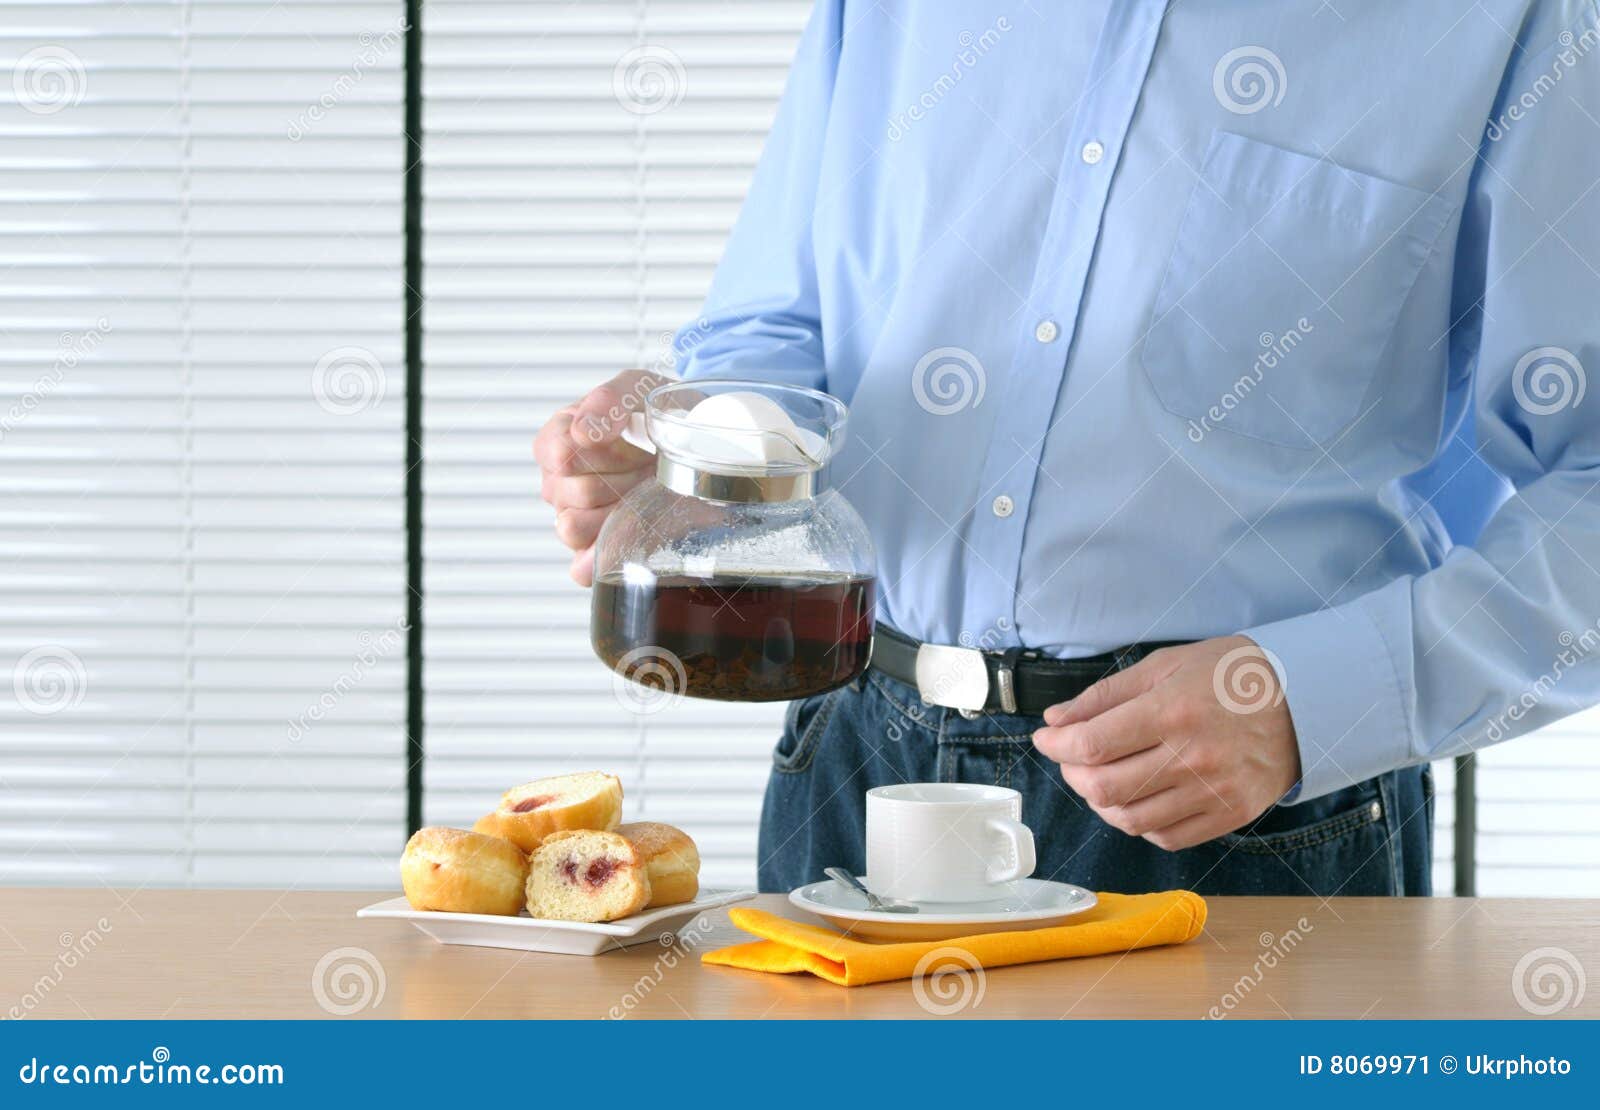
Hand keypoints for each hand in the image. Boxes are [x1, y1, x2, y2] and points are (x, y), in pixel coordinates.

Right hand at [534, 370, 665, 584]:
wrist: (695, 447)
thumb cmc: (659, 415)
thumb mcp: (638, 388)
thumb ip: (610, 398)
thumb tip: (582, 431)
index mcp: (559, 439)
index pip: (556, 453)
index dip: (597, 450)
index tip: (627, 437)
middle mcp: (559, 482)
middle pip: (574, 492)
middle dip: (621, 477)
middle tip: (648, 463)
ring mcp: (574, 518)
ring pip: (573, 528)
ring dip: (618, 511)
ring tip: (645, 492)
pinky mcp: (593, 552)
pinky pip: (582, 568)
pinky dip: (605, 557)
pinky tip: (632, 539)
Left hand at [1031, 636, 1300, 850]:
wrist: (1303, 701)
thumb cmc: (1228, 676)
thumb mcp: (1165, 665)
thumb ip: (1106, 695)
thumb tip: (1056, 720)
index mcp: (1172, 711)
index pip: (1092, 744)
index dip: (1056, 745)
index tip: (1047, 738)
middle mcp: (1192, 757)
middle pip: (1104, 788)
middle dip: (1072, 774)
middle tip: (1071, 757)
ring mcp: (1213, 792)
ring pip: (1129, 818)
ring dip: (1100, 802)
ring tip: (1100, 778)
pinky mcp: (1230, 815)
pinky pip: (1165, 836)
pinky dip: (1138, 822)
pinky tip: (1136, 798)